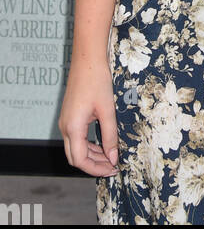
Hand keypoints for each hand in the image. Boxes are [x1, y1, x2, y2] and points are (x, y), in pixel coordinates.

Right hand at [59, 62, 118, 177]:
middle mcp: (65, 127)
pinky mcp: (69, 116)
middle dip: (94, 165)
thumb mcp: (107, 110)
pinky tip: (103, 144)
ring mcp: (66, 121)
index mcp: (73, 128)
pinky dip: (88, 145)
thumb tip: (113, 158)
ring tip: (111, 157)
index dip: (96, 169)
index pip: (80, 160)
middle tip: (113, 166)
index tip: (113, 170)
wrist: (87, 59)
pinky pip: (76, 138)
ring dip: (92, 155)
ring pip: (75, 148)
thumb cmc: (97, 81)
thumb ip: (110, 136)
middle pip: (75, 157)